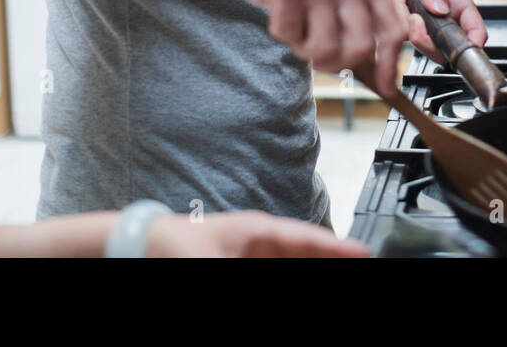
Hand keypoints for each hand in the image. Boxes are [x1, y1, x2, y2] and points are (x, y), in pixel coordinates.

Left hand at [145, 212, 370, 257]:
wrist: (143, 244)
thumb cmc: (172, 243)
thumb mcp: (208, 263)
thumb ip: (237, 269)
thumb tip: (275, 264)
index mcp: (256, 229)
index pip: (305, 238)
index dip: (336, 247)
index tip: (363, 252)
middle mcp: (260, 241)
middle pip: (306, 252)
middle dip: (332, 259)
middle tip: (362, 263)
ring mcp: (253, 255)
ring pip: (294, 262)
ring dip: (315, 266)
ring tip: (342, 269)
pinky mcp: (241, 265)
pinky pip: (278, 268)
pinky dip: (295, 271)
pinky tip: (308, 277)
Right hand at [228, 0, 408, 95]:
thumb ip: (359, 18)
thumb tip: (378, 70)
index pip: (391, 30)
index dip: (390, 64)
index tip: (386, 87)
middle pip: (359, 47)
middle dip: (339, 64)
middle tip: (320, 59)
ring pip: (324, 48)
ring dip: (306, 51)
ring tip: (297, 34)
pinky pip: (289, 35)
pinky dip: (282, 33)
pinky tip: (280, 14)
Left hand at [392, 0, 487, 62]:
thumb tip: (440, 10)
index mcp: (461, 2)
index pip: (476, 31)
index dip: (473, 44)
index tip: (462, 47)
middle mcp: (448, 19)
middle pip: (445, 51)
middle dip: (427, 42)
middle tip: (414, 18)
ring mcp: (429, 27)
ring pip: (421, 44)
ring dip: (405, 18)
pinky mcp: (410, 29)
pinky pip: (401, 32)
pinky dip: (395, 12)